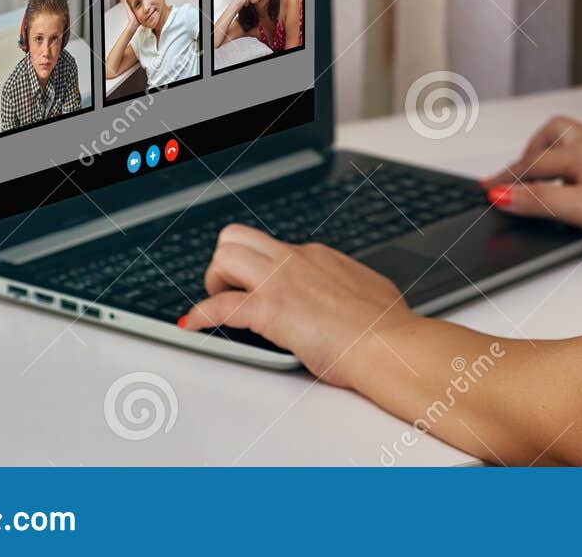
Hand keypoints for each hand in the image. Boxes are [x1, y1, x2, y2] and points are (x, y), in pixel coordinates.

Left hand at [180, 224, 414, 385]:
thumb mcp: (367, 291)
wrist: (388, 344)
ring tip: (217, 304)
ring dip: (213, 281)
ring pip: (225, 256)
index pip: (272, 248)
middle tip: (230, 290)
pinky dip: (200, 314)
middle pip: (238, 237)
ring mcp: (281, 282)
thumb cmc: (385, 326)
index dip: (258, 269)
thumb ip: (349, 288)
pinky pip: (220, 305)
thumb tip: (352, 296)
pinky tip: (193, 326)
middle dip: (225, 263)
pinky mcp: (271, 310)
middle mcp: (296, 261)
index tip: (256, 287)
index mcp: (318, 257)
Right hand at [481, 117, 581, 257]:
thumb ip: (541, 201)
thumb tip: (504, 195)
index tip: (489, 189)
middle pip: (552, 135)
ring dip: (552, 154)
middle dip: (530, 151)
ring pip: (573, 141)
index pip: (533, 164)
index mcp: (581, 152)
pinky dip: (572, 163)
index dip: (508, 179)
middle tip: (517, 176)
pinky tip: (578, 184)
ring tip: (543, 179)